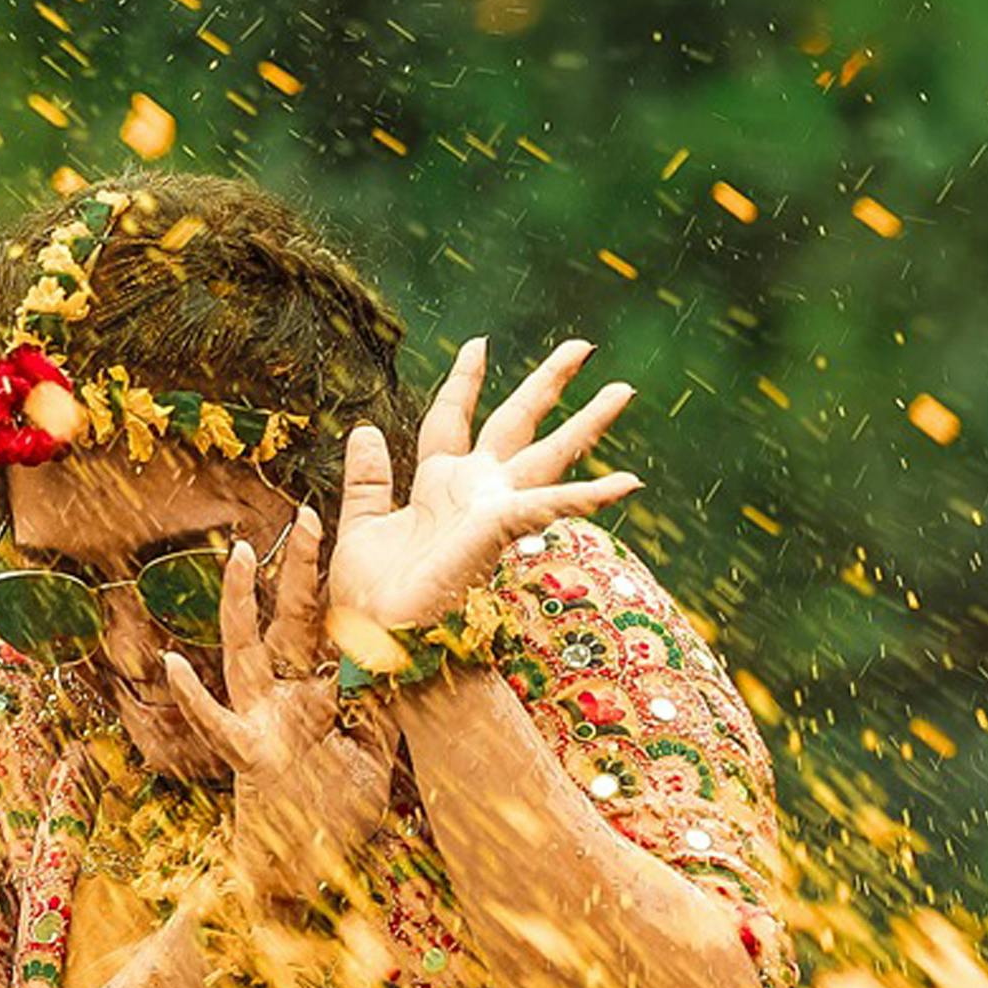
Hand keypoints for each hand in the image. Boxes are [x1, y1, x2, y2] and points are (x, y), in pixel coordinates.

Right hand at [158, 515, 391, 918]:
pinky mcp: (248, 755)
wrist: (303, 875)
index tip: (363, 536)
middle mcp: (288, 697)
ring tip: (238, 554)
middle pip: (296, 620)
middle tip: (311, 514)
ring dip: (243, 603)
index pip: (335, 627)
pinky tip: (173, 666)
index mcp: (321, 692)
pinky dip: (194, 698)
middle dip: (301, 570)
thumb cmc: (338, 817)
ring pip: (248, 651)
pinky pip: (217, 722)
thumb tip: (405, 668)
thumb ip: (381, 713)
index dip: (346, 584)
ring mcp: (263, 722)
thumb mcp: (375, 756)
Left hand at [328, 337, 641, 642]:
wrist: (381, 642)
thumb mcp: (360, 525)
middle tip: (582, 346)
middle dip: (548, 383)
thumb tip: (364, 429)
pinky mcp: (500, 529)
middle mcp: (472, 491)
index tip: (479, 345)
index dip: (466, 381)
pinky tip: (627, 483)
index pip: (452, 416)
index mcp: (436, 484)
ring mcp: (492, 508)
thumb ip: (366, 480)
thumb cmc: (371, 600)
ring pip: (548, 454)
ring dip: (588, 424)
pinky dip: (589, 495)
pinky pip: (551, 505)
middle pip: (516, 422)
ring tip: (624, 392)